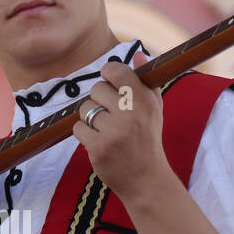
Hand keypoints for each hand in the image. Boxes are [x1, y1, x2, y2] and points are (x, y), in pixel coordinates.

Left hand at [70, 59, 171, 203]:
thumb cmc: (148, 140)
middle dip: (98, 101)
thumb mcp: (155, 109)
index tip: (111, 86)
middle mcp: (131, 113)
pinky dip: (84, 134)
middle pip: (96, 89)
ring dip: (90, 118)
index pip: (115, 70)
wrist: (146, 179)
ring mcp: (114, 131)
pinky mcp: (99, 147)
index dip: (108, 75)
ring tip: (105, 130)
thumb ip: (146, 81)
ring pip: (85, 109)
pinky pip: (78, 128)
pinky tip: (98, 141)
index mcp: (145, 99)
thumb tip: (139, 54)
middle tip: (110, 116)